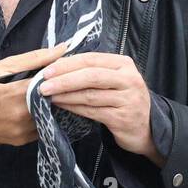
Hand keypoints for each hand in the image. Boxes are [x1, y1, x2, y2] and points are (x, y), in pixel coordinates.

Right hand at [0, 44, 70, 155]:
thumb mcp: (0, 67)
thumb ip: (34, 59)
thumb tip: (62, 49)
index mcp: (17, 94)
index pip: (53, 83)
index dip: (60, 74)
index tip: (63, 69)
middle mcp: (22, 116)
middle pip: (54, 100)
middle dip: (57, 90)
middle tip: (56, 81)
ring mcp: (22, 131)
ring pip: (49, 115)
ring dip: (51, 104)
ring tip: (45, 94)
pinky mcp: (21, 141)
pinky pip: (41, 127)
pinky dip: (42, 116)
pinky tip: (36, 108)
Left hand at [36, 51, 164, 165]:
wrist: (145, 128)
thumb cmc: (123, 100)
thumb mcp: (114, 80)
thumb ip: (93, 70)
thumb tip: (57, 64)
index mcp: (124, 64)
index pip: (91, 59)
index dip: (67, 64)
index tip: (46, 70)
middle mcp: (129, 79)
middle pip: (91, 76)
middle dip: (64, 79)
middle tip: (42, 85)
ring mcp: (127, 99)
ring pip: (90, 95)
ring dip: (66, 95)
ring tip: (48, 96)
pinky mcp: (122, 118)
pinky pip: (92, 111)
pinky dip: (74, 107)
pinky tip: (62, 106)